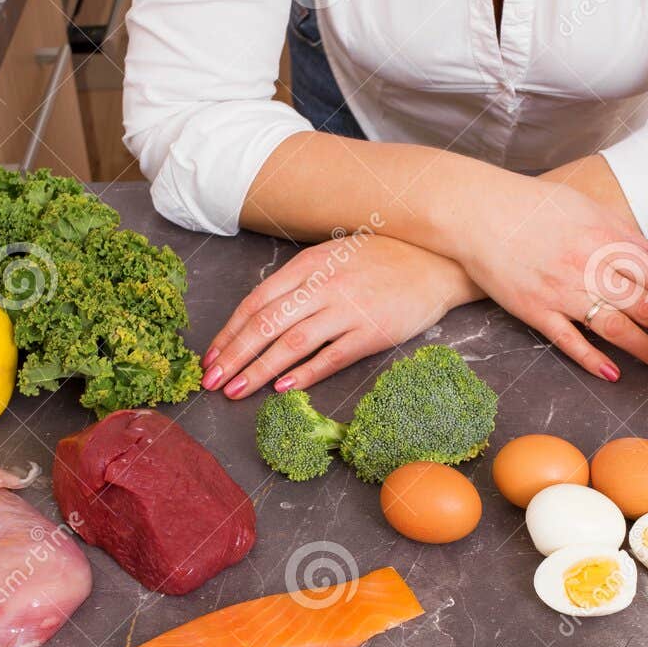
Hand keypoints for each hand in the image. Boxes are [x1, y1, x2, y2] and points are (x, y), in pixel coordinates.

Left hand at [204, 233, 484, 398]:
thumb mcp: (334, 255)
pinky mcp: (372, 332)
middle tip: (211, 381)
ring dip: (260, 369)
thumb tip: (261, 312)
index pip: (257, 301)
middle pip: (266, 324)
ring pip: (292, 343)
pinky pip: (332, 356)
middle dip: (234, 354)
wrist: (437, 261)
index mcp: (309, 266)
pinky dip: (306, 373)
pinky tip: (284, 389)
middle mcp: (323, 286)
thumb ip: (300, 280)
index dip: (229, 331)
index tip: (210, 356)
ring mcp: (348, 310)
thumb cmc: (383, 259)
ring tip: (237, 391)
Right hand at [447, 173, 647, 378]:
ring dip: (644, 350)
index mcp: (604, 240)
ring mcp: (562, 292)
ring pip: (614, 327)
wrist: (478, 212)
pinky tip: (613, 373)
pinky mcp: (535, 311)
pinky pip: (568, 340)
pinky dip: (591, 358)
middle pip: (643, 305)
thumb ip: (624, 231)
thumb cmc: (532, 205)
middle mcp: (588, 268)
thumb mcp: (585, 206)